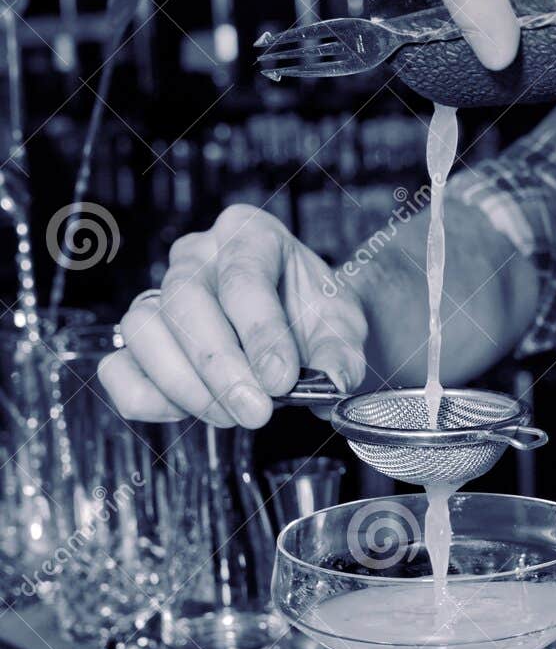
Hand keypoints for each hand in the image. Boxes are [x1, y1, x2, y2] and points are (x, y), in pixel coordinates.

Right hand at [99, 205, 368, 426]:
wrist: (304, 332)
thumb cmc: (316, 318)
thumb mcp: (343, 329)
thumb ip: (340, 355)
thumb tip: (331, 385)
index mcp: (249, 234)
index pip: (243, 276)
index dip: (260, 332)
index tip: (281, 379)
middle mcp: (196, 257)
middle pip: (185, 301)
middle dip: (219, 366)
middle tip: (255, 411)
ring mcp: (160, 295)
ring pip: (143, 331)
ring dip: (186, 386)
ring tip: (232, 414)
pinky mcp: (143, 341)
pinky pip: (119, 369)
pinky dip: (147, 398)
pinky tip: (189, 413)